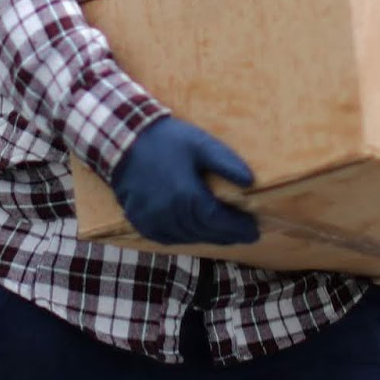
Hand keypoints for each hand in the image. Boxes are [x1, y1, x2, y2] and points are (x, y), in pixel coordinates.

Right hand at [110, 116, 258, 245]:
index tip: (255, 230)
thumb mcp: (200, 144)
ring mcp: (153, 222)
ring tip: (223, 232)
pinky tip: (195, 229)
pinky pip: (168, 238)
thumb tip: (250, 182)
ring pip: (188, 238)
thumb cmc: (166, 140)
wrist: (124, 140)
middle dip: (228, 235)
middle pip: (206, 233)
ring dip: (208, 236)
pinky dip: (185, 236)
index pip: (220, 223)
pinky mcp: (141, 223)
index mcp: (187, 197)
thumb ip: (226, 163)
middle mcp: (170, 215)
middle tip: (244, 234)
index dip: (240, 229)